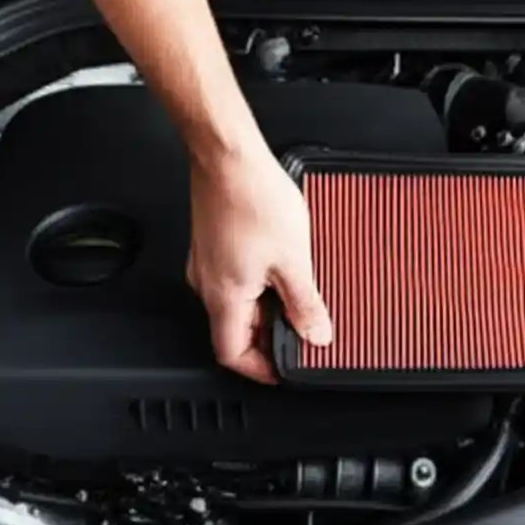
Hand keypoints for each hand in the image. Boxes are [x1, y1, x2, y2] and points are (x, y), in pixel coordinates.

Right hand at [186, 145, 331, 382]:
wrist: (228, 155)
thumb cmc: (253, 198)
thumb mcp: (295, 260)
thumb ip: (306, 304)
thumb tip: (316, 334)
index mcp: (224, 297)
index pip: (231, 354)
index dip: (258, 369)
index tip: (282, 369)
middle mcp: (207, 284)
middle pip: (235, 330)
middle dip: (269, 335)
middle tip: (300, 330)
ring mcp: (207, 262)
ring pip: (237, 303)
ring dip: (267, 307)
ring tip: (297, 293)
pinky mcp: (212, 243)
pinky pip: (235, 278)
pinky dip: (259, 284)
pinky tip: (282, 265)